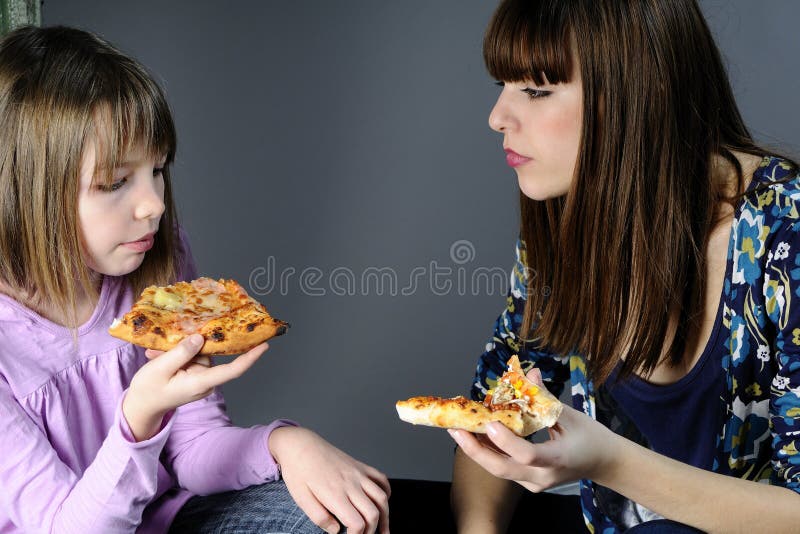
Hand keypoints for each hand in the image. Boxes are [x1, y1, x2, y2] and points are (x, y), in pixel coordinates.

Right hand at [122, 334, 266, 439]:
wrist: (140, 406)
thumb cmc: (148, 390)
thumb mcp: (159, 369)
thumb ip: (181, 353)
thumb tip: (200, 338)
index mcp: (201, 383)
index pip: (232, 370)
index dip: (249, 358)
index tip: (264, 345)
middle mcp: (206, 381)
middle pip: (211, 355)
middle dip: (191, 346)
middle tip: (165, 346)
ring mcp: (200, 378)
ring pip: (198, 354)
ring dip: (178, 351)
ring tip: (156, 355)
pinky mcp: (194, 375)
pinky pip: (191, 358)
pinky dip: (176, 356)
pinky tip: (159, 357)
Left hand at [269, 426, 389, 533]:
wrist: (300, 444)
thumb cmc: (298, 471)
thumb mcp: (301, 498)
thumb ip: (319, 517)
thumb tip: (336, 531)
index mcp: (335, 494)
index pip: (357, 522)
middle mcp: (351, 483)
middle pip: (373, 513)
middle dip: (372, 530)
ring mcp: (358, 473)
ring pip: (382, 497)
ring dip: (386, 516)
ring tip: (384, 529)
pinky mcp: (359, 466)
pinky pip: (381, 478)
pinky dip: (387, 491)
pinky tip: (383, 502)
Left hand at [449, 369, 616, 492]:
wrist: (604, 463)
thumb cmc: (590, 437)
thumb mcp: (571, 414)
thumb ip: (545, 397)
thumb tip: (528, 374)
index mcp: (558, 458)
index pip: (528, 455)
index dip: (507, 441)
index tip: (490, 423)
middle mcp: (543, 476)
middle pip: (503, 469)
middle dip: (475, 450)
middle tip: (456, 429)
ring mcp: (534, 483)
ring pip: (499, 469)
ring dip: (477, 449)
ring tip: (458, 428)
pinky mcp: (528, 482)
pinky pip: (504, 467)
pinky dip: (490, 451)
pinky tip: (476, 434)